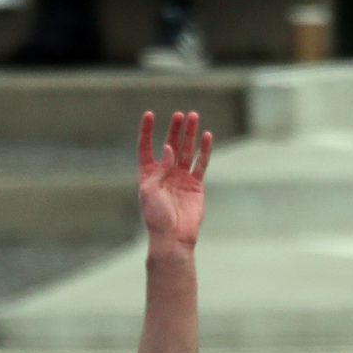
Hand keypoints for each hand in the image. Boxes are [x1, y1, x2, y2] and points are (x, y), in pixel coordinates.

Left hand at [137, 110, 212, 249]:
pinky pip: (201, 163)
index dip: (147, 131)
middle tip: (180, 114)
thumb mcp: (150, 191)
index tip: (150, 114)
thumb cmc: (156, 217)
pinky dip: (204, 150)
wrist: (174, 237)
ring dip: (190, 134)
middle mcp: (165, 173)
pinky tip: (207, 136)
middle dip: (175, 129)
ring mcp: (181, 178)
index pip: (146, 147)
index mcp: (148, 175)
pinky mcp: (196, 185)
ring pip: (187, 150)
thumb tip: (170, 149)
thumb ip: (160, 168)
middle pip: (170, 145)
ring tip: (194, 117)